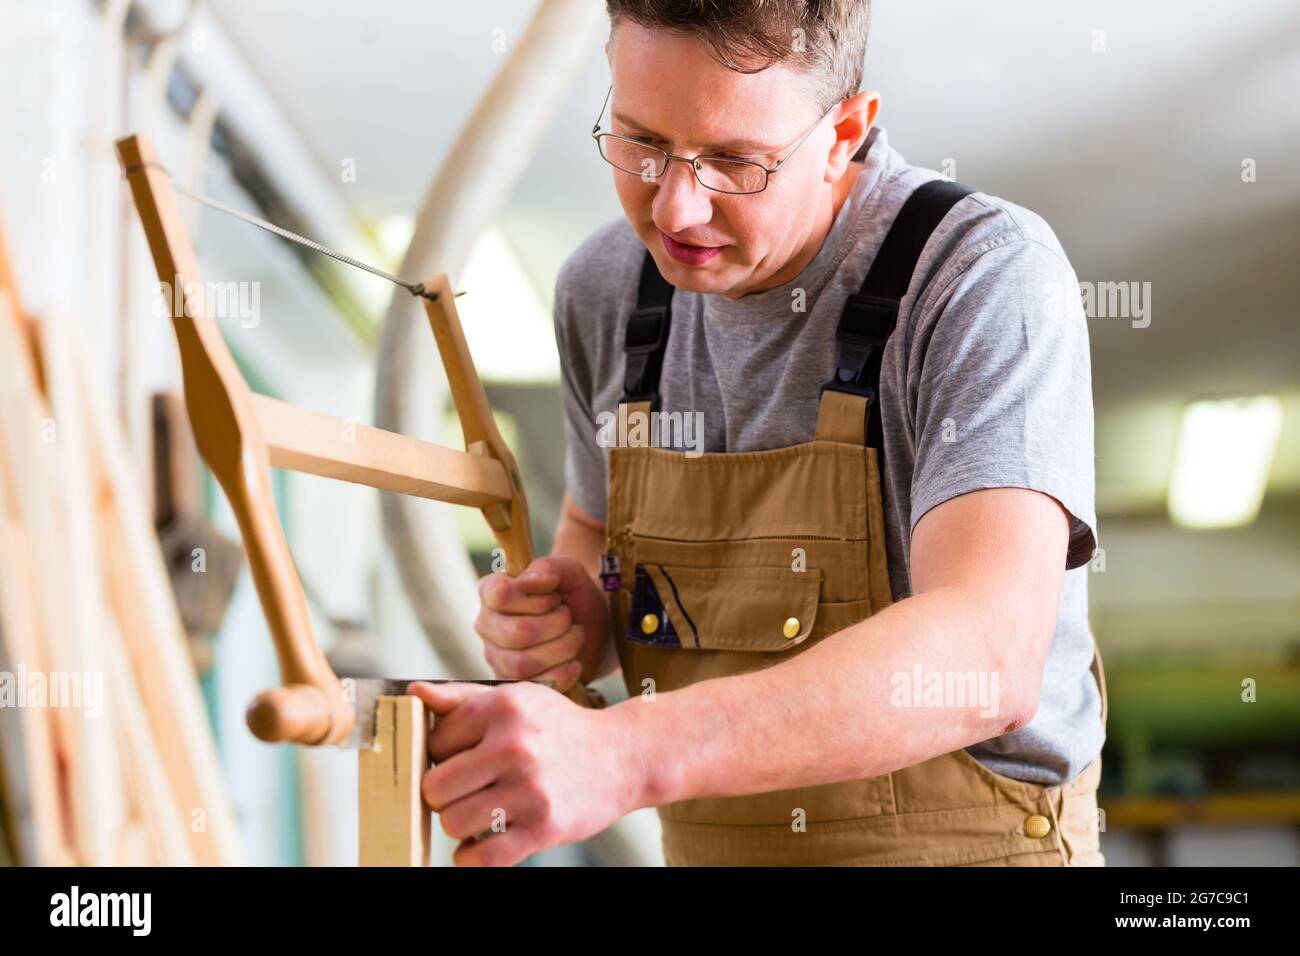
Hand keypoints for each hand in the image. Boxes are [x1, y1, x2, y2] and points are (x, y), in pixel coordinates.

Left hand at [407, 680, 642, 865]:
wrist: (624, 756)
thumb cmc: (561, 727)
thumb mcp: (517, 699)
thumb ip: (463, 698)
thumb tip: (413, 694)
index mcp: (503, 709)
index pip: (434, 742)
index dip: (441, 756)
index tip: (460, 760)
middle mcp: (515, 745)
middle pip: (435, 787)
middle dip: (444, 794)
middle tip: (465, 791)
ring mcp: (530, 788)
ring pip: (453, 823)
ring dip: (460, 825)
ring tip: (480, 813)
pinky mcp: (545, 826)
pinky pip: (482, 857)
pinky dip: (470, 858)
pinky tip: (480, 845)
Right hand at [475, 556, 608, 691]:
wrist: (595, 630)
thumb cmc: (575, 596)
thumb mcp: (570, 573)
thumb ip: (549, 568)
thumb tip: (529, 582)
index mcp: (492, 591)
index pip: (501, 596)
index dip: (537, 600)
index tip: (555, 597)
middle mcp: (487, 624)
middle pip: (517, 633)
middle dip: (557, 625)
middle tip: (569, 618)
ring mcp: (496, 657)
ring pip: (524, 663)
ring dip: (563, 649)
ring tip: (574, 637)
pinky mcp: (511, 683)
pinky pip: (534, 686)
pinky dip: (563, 674)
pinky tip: (574, 663)